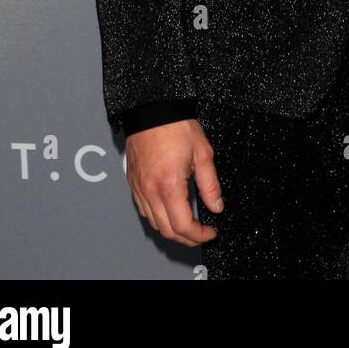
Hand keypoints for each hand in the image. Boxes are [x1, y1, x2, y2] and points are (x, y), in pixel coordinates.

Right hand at [125, 118, 222, 246]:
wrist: (152, 109)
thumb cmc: (175, 125)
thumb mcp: (203, 152)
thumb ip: (210, 184)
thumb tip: (216, 206)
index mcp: (169, 185)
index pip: (183, 226)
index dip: (199, 235)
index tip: (210, 232)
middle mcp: (150, 190)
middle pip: (167, 230)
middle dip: (187, 238)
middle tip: (201, 233)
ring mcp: (139, 187)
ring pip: (154, 223)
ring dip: (171, 230)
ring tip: (188, 225)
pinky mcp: (132, 182)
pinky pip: (144, 209)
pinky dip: (158, 217)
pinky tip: (169, 211)